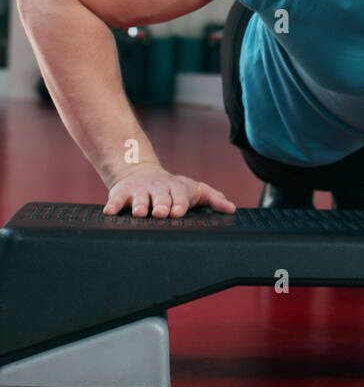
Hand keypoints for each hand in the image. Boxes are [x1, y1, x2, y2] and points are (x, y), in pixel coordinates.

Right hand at [104, 165, 236, 219]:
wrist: (142, 173)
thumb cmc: (173, 189)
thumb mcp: (194, 190)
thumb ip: (213, 198)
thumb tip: (232, 208)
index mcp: (177, 187)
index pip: (180, 195)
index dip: (179, 203)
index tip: (179, 212)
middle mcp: (158, 187)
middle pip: (160, 196)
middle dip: (161, 204)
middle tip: (161, 213)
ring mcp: (140, 190)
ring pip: (140, 198)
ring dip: (140, 205)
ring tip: (140, 213)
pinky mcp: (122, 193)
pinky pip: (116, 199)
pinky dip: (113, 205)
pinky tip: (110, 212)